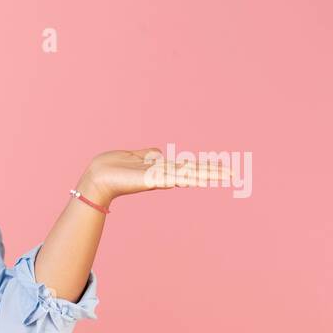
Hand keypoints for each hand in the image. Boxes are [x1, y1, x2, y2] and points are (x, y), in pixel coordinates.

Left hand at [76, 147, 231, 207]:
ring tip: (227, 175)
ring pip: (189, 174)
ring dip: (208, 174)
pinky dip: (189, 175)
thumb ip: (150, 155)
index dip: (206, 167)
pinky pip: (174, 175)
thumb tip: (159, 154)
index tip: (223, 169)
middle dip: (213, 172)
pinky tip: (202, 177)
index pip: (189, 167)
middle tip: (234, 174)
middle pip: (194, 171)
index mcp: (162, 169)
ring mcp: (159, 177)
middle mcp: (164, 174)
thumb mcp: (137, 157)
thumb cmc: (114, 167)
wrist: (98, 175)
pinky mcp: (151, 179)